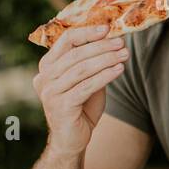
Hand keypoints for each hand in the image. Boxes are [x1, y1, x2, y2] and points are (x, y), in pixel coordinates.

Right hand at [32, 24, 127, 156]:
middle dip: (101, 46)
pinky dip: (104, 76)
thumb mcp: (87, 79)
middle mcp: (44, 77)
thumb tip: (114, 40)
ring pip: (81, 69)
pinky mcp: (60, 106)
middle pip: (74, 54)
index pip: (65, 41)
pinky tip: (119, 70)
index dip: (87, 33)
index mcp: (47, 66)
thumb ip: (92, 62)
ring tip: (125, 55)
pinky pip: (85, 86)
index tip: (108, 28)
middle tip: (122, 43)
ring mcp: (50, 92)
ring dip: (106, 59)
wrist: (72, 140)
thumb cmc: (81, 107)